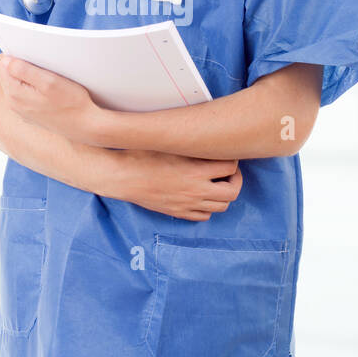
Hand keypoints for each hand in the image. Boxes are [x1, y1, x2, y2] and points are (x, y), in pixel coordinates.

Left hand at [0, 52, 102, 143]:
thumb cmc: (71, 102)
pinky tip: (48, 92)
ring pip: (15, 83)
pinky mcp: (28, 114)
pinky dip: (33, 88)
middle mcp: (12, 104)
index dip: (15, 55)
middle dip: (21, 66)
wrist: (86, 126)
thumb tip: (4, 59)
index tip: (32, 57)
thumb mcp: (49, 81)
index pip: (1, 63)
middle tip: (43, 69)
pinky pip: (23, 94)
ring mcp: (20, 110)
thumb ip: (23, 70)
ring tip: (47, 80)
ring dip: (27, 77)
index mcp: (14, 94)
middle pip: (6, 73)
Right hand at [106, 149, 242, 221]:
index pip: (230, 167)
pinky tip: (202, 196)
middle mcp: (196, 191)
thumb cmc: (143, 156)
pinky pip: (204, 216)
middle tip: (228, 171)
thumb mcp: (170, 144)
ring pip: (221, 206)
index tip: (227, 155)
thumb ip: (193, 145)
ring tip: (216, 183)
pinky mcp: (178, 213)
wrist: (122, 176)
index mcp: (196, 171)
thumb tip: (209, 139)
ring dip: (223, 194)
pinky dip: (208, 207)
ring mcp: (188, 205)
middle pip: (232, 191)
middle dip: (235, 180)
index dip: (233, 159)